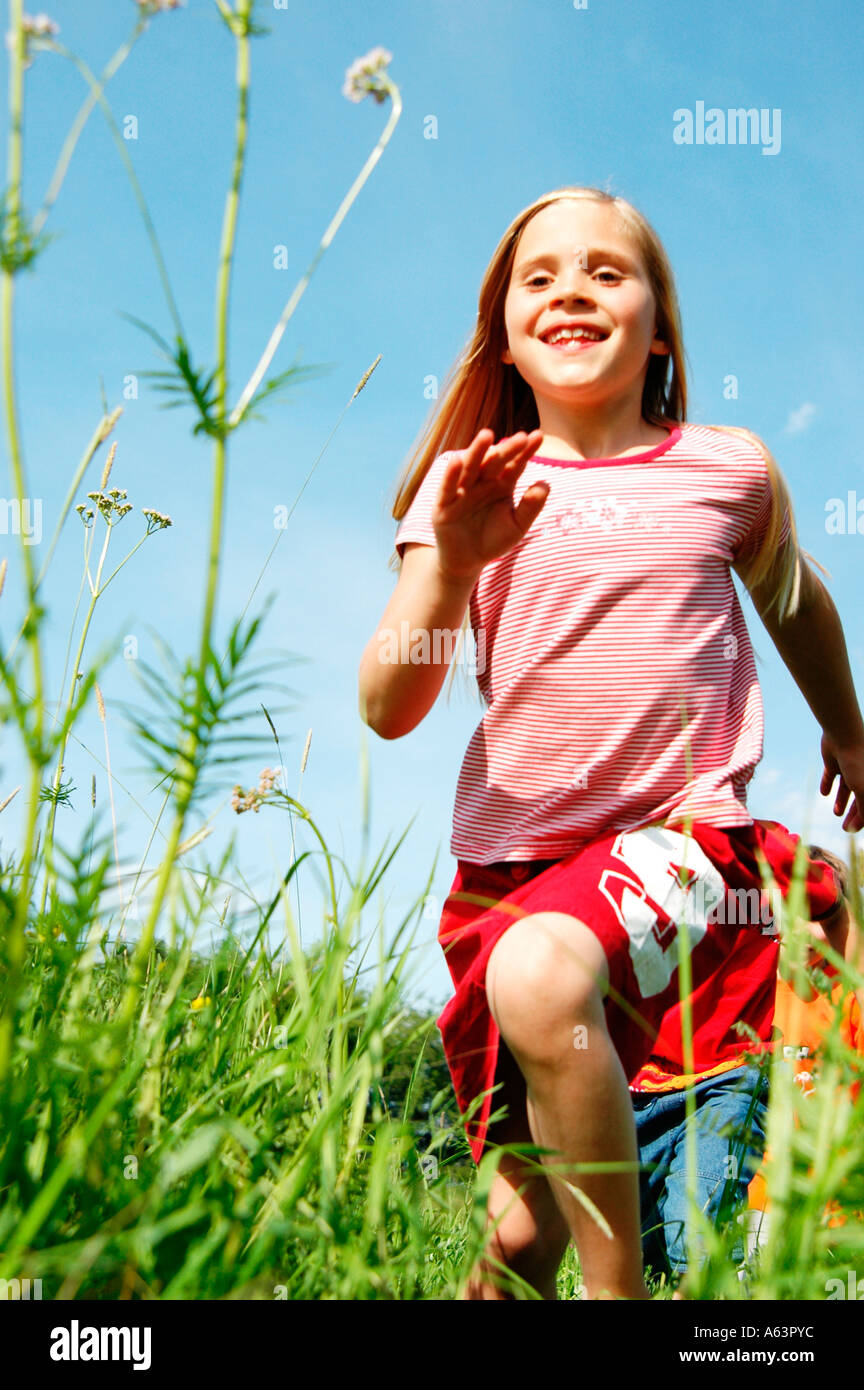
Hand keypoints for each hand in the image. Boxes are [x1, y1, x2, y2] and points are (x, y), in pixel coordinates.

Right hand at [432, 428, 548, 580]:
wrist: (468, 561)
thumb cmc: (494, 540)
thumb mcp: (517, 526)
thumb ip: (531, 507)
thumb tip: (546, 485)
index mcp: (501, 483)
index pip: (515, 463)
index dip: (525, 451)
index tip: (538, 436)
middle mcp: (481, 482)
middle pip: (494, 462)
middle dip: (506, 449)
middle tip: (520, 437)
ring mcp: (462, 491)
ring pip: (470, 468)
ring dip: (477, 452)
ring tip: (487, 435)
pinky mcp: (443, 504)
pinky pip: (447, 488)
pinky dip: (450, 474)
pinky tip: (456, 460)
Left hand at [820, 732, 863, 831]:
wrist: (842, 736)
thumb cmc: (858, 762)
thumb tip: (855, 829)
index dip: (861, 819)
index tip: (850, 830)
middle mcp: (862, 774)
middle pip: (859, 798)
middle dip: (853, 813)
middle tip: (843, 827)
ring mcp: (849, 767)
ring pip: (846, 788)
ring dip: (842, 801)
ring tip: (836, 812)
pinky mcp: (834, 761)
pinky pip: (831, 775)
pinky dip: (827, 784)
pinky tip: (823, 793)